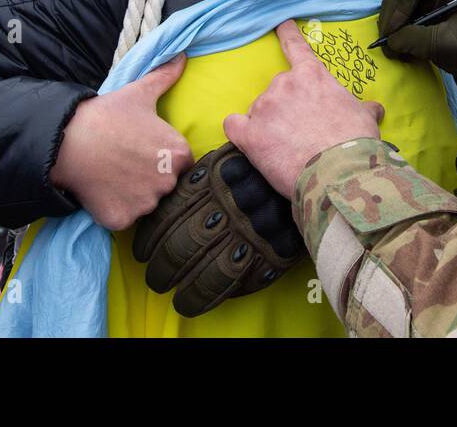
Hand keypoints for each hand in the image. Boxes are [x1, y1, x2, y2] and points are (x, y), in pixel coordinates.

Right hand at [51, 54, 193, 230]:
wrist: (66, 140)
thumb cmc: (107, 116)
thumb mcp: (140, 93)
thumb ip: (166, 77)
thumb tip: (183, 56)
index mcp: (179, 154)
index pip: (181, 164)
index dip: (162, 158)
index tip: (142, 150)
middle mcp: (168, 182)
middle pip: (166, 186)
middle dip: (150, 177)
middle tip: (125, 162)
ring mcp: (145, 204)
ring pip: (146, 204)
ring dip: (133, 194)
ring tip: (113, 174)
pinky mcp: (122, 220)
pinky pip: (124, 219)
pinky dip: (115, 209)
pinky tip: (104, 190)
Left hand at [132, 142, 304, 316]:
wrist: (314, 165)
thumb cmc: (261, 163)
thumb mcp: (229, 157)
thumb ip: (201, 176)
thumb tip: (167, 198)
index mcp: (212, 183)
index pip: (167, 220)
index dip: (150, 242)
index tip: (142, 253)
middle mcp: (227, 211)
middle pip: (181, 250)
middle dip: (162, 271)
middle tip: (157, 280)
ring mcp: (252, 235)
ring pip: (207, 275)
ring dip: (188, 294)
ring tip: (179, 299)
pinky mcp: (274, 254)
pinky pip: (242, 283)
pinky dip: (222, 294)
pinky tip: (210, 298)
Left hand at [224, 22, 382, 196]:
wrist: (339, 172)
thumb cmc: (355, 142)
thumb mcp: (366, 118)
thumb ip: (364, 109)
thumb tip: (375, 108)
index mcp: (313, 76)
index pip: (295, 46)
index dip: (287, 34)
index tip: (281, 24)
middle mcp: (284, 84)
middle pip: (278, 90)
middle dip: (287, 108)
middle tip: (302, 132)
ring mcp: (264, 107)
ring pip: (259, 110)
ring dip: (269, 125)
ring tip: (287, 148)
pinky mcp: (249, 134)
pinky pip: (234, 125)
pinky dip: (241, 132)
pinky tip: (253, 144)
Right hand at [376, 0, 456, 88]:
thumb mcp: (447, 45)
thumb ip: (418, 40)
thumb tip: (391, 40)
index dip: (399, 5)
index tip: (392, 30)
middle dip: (391, 16)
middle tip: (386, 39)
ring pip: (395, 3)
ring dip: (390, 24)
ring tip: (393, 46)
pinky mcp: (417, 9)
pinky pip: (397, 14)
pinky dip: (394, 30)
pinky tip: (398, 46)